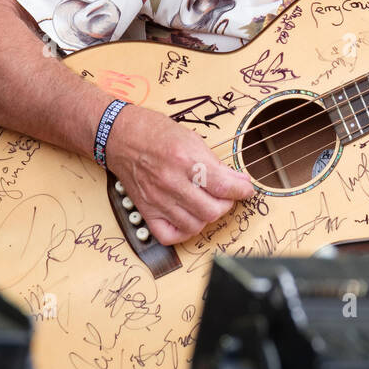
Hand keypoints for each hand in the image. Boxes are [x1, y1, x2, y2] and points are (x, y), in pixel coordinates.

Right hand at [104, 105, 257, 245]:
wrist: (121, 136)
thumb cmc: (156, 133)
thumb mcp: (192, 139)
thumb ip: (215, 163)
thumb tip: (238, 181)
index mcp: (185, 160)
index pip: (223, 186)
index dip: (242, 190)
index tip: (246, 189)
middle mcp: (171, 182)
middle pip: (212, 210)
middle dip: (226, 204)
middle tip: (226, 195)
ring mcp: (157, 199)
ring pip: (195, 225)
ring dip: (208, 217)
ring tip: (208, 204)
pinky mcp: (146, 210)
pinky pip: (169, 235)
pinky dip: (183, 232)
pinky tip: (189, 218)